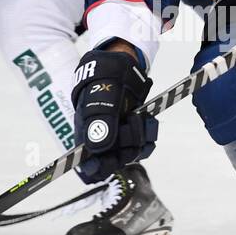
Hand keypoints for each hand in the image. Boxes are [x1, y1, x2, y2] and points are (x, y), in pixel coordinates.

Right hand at [71, 47, 156, 182]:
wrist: (120, 67)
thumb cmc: (104, 81)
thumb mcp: (101, 99)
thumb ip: (100, 123)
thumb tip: (98, 149)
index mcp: (86, 135)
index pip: (90, 165)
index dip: (100, 167)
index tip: (112, 158)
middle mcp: (101, 141)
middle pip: (115, 161)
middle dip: (126, 145)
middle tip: (129, 121)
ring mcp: (118, 137)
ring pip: (131, 154)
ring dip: (139, 138)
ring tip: (137, 116)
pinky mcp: (132, 133)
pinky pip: (144, 147)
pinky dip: (148, 136)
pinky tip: (147, 123)